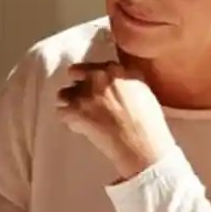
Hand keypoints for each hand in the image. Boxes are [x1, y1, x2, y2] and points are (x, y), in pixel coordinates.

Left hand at [56, 61, 174, 178]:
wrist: (141, 145)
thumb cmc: (149, 123)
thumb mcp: (144, 90)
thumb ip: (127, 80)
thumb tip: (118, 82)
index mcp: (117, 70)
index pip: (94, 66)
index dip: (92, 77)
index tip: (94, 86)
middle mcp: (98, 77)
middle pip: (74, 74)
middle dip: (78, 86)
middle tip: (85, 101)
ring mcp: (85, 94)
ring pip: (64, 94)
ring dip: (70, 103)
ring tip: (81, 115)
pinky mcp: (75, 112)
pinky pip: (61, 113)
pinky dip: (69, 121)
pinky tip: (81, 128)